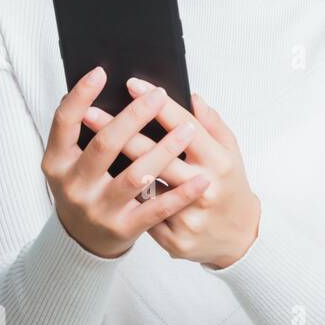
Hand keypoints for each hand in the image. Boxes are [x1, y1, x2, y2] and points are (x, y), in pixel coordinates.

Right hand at [41, 66, 209, 258]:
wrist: (83, 242)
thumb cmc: (86, 187)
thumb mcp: (71, 161)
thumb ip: (81, 128)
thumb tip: (96, 82)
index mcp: (57, 162)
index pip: (64, 123)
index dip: (80, 96)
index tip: (101, 71)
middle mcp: (74, 186)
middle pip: (104, 145)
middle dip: (133, 117)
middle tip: (158, 95)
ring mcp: (97, 209)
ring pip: (135, 176)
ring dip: (163, 150)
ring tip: (187, 130)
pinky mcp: (122, 229)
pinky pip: (156, 209)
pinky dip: (180, 194)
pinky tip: (200, 179)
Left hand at [96, 79, 259, 268]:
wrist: (238, 237)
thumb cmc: (230, 186)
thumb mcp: (231, 151)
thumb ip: (211, 123)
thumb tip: (191, 96)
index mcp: (218, 161)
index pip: (185, 125)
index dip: (157, 104)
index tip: (133, 84)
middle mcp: (205, 187)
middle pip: (154, 155)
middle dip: (120, 130)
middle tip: (91, 111)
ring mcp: (189, 216)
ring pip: (143, 186)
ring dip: (113, 162)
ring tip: (86, 142)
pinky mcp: (175, 240)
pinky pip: (142, 215)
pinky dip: (123, 197)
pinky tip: (101, 181)